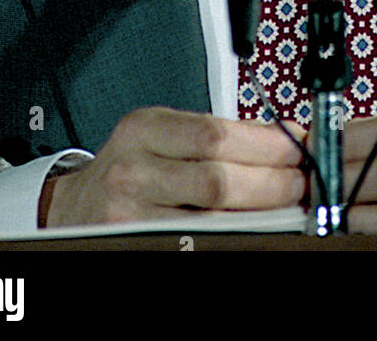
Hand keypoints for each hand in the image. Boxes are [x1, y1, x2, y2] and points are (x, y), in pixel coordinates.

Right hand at [43, 107, 306, 226]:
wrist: (75, 209)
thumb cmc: (130, 167)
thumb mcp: (160, 134)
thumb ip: (213, 136)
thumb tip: (282, 141)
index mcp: (142, 128)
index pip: (216, 134)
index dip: (266, 144)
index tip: (298, 148)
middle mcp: (131, 171)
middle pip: (217, 180)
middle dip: (271, 183)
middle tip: (301, 183)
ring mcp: (129, 216)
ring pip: (211, 220)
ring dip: (259, 215)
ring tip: (286, 207)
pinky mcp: (134, 247)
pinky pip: (194, 244)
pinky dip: (230, 237)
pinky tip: (251, 231)